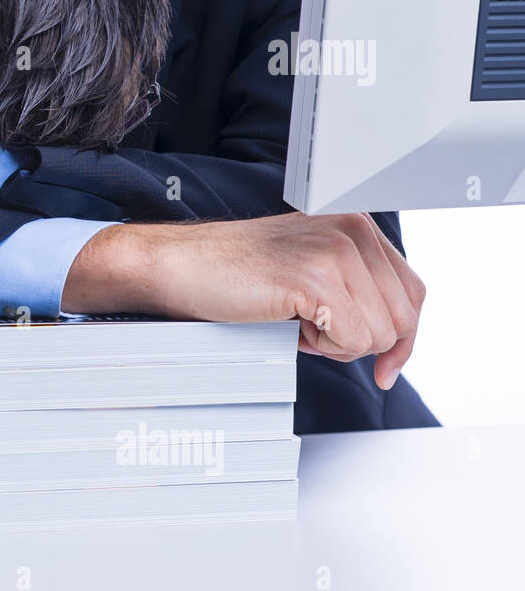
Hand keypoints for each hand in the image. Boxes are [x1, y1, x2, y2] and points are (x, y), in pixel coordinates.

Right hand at [63, 212, 424, 389]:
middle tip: (314, 332)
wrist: (177, 266)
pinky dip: (323, 347)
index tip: (384, 366)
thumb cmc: (230, 271)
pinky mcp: (315, 279)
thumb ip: (353, 286)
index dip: (402, 338)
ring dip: (338, 344)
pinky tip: (292, 325)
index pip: (412, 293)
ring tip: (299, 323)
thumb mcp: (307, 267)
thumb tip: (393, 335)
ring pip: (380, 334)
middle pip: (402, 319)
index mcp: (354, 224)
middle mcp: (352, 230)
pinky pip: (352, 342)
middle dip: (362, 342)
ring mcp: (335, 252)